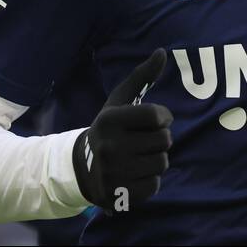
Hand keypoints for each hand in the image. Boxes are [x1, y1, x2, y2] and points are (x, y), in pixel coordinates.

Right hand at [72, 48, 172, 210]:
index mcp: (110, 120)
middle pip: (164, 140)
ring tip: (139, 157)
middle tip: (143, 141)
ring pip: (162, 163)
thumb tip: (162, 52)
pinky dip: (150, 180)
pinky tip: (135, 174)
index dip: (163, 117)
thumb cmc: (110, 130)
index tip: (155, 120)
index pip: (156, 116)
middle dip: (160, 139)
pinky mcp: (118, 194)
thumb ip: (142, 77)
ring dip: (156, 159)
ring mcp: (113, 172)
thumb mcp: (120, 102)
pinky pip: (155, 185)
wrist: (81, 168)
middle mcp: (109, 146)